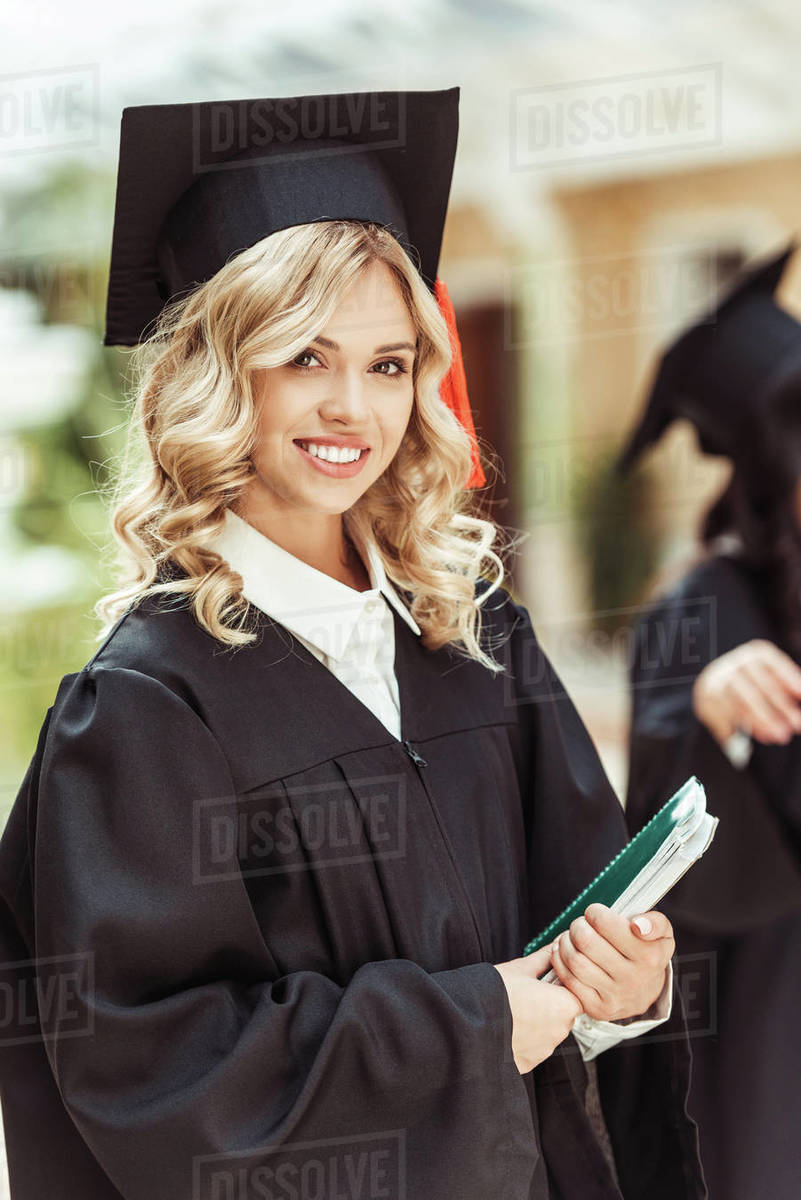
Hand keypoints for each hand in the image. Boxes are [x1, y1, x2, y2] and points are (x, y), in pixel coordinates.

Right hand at [492, 947, 582, 1074]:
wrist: (468, 1024)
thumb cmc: (494, 993)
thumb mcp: (520, 968)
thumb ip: (544, 957)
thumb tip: (555, 947)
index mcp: (564, 1005)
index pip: (576, 993)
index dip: (562, 984)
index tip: (548, 977)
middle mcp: (560, 1031)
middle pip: (563, 1012)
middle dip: (550, 1001)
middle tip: (528, 990)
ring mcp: (545, 1050)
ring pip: (548, 1030)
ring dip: (538, 1019)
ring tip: (515, 1007)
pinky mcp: (529, 1063)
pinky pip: (533, 1046)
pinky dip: (525, 1036)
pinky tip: (509, 1024)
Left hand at [548, 903, 672, 1021]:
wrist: (646, 992)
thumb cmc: (648, 953)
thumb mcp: (663, 934)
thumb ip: (655, 922)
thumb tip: (638, 925)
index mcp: (649, 956)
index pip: (605, 923)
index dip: (594, 912)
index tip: (595, 914)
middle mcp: (633, 978)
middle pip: (586, 940)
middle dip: (577, 926)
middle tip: (581, 925)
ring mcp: (614, 996)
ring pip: (575, 961)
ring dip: (565, 943)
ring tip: (571, 938)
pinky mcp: (598, 1008)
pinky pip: (569, 981)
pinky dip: (560, 961)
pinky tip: (564, 953)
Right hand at [692, 638, 800, 746]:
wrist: (715, 680)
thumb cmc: (754, 681)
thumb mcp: (772, 677)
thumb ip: (789, 689)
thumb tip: (799, 710)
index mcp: (758, 653)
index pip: (777, 667)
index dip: (791, 681)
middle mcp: (738, 663)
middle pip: (763, 686)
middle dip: (782, 708)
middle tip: (796, 726)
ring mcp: (721, 679)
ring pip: (745, 702)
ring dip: (765, 721)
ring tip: (779, 736)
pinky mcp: (708, 697)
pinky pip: (730, 714)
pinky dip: (746, 727)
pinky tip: (762, 736)